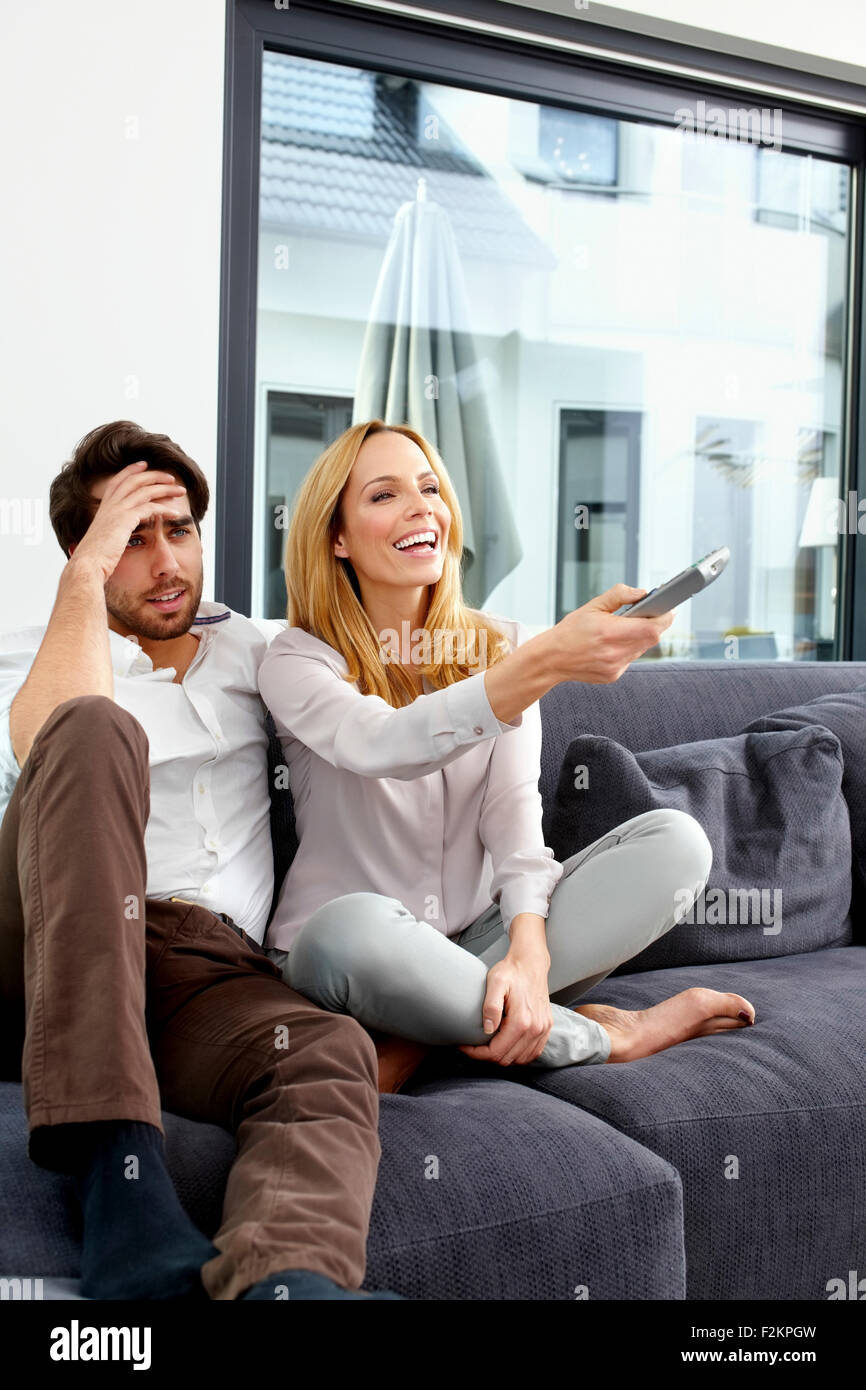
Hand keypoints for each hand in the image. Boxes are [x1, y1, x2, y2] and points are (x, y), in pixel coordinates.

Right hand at [66, 460, 186, 583]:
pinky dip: (164, 509)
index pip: (118, 481)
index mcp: (103, 508)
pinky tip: (175, 514)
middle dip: (154, 476)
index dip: (131, 471)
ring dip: (165, 489)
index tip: (144, 464)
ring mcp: (117, 511)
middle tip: (171, 477)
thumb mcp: (103, 540)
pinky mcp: (125, 520)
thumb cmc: (95, 559)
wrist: (87, 565)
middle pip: (134, 480)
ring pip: (145, 491)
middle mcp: (109, 505)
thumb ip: (110, 533)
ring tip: (180, 491)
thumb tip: (114, 537)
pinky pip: (150, 508)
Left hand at [458, 952, 553, 1066]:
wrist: (531, 963)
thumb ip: (491, 1006)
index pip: (496, 1052)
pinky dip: (518, 1055)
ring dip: (502, 1056)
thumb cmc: (512, 971)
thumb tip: (488, 1029)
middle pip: (507, 1059)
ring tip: (489, 1044)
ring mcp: (543, 1030)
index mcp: (522, 1021)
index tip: (465, 1046)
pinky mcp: (546, 1028)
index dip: (477, 1054)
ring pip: (519, 1060)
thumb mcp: (495, 982)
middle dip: (487, 1056)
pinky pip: (532, 1053)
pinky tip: (507, 1044)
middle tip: (474, 1046)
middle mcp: (535, 1029)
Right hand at [546, 583, 673, 684]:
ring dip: (640, 637)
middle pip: (652, 638)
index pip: (653, 627)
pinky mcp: (614, 676)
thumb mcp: (592, 606)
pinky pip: (631, 659)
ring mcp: (615, 667)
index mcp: (610, 632)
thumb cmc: (570, 631)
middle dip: (654, 624)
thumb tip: (642, 592)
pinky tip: (613, 644)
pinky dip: (628, 648)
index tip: (668, 607)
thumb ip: (619, 595)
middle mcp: (614, 652)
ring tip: (626, 628)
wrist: (551, 659)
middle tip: (649, 613)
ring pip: (642, 648)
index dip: (665, 617)